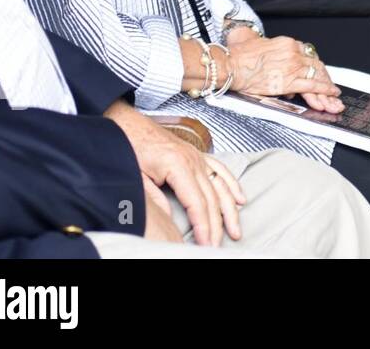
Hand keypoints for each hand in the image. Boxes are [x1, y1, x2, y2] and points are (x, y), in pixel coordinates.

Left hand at [106, 101, 245, 245]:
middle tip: (217, 246)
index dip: (203, 225)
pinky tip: (240, 199)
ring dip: (230, 210)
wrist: (129, 123)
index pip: (197, 202)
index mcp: (178, 165)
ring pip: (221, 186)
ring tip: (235, 231)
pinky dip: (233, 185)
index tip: (205, 243)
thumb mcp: (136, 176)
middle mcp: (194, 160)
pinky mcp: (198, 155)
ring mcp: (198, 157)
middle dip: (217, 225)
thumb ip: (154, 198)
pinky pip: (222, 170)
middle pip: (212, 198)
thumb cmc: (130, 146)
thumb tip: (170, 219)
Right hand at [225, 24, 343, 114]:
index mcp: (288, 43)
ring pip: (317, 76)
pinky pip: (312, 87)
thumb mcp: (256, 41)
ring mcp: (293, 67)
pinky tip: (331, 95)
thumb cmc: (240, 55)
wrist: (232, 65)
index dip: (314, 65)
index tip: (317, 71)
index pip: (308, 54)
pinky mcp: (289, 82)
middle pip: (316, 65)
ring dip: (327, 87)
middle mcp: (294, 53)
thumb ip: (266, 45)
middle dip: (325, 77)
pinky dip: (324, 91)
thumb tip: (267, 50)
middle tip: (330, 85)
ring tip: (334, 96)